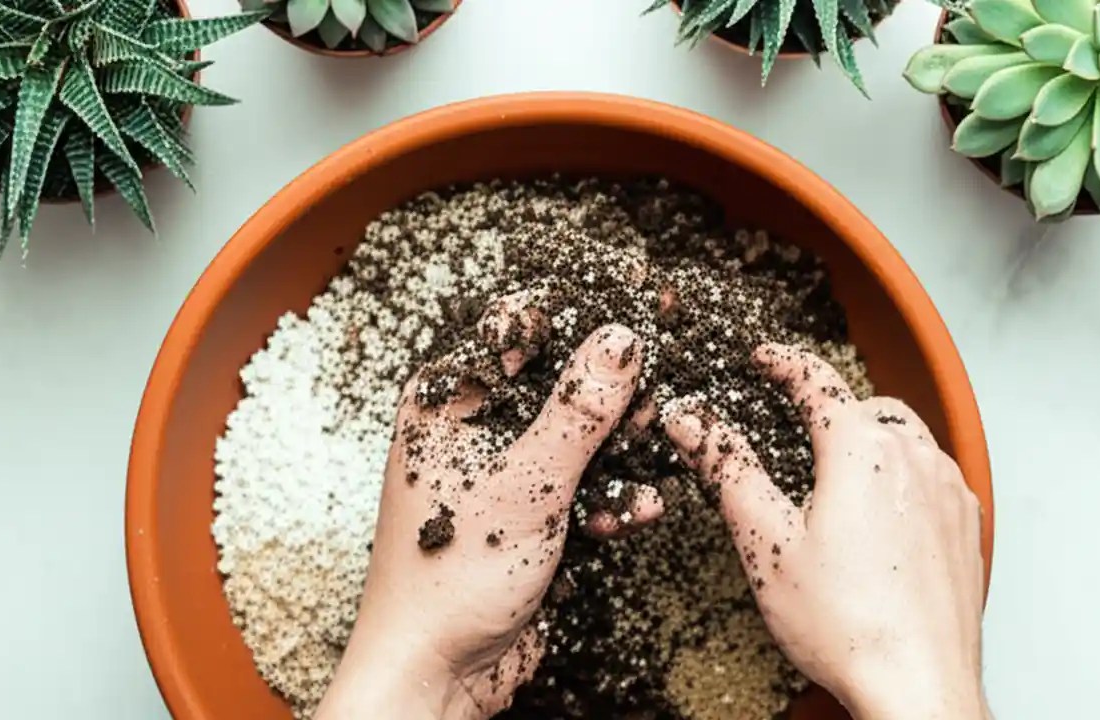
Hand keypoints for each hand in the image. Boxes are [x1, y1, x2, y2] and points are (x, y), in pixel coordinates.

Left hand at [316, 324, 642, 719]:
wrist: (438, 676)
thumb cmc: (450, 579)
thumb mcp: (525, 484)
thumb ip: (577, 410)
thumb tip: (620, 337)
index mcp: (448, 400)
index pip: (519, 327)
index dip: (581, 311)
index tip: (640, 299)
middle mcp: (473, 428)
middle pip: (559, 382)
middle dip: (614, 391)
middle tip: (661, 388)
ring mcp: (504, 473)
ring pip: (578, 438)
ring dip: (620, 449)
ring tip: (657, 447)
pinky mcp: (528, 516)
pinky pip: (580, 488)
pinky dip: (609, 497)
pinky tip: (638, 512)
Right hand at [663, 343, 988, 719]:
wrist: (919, 687)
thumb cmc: (843, 623)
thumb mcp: (765, 541)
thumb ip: (728, 469)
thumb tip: (693, 422)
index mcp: (861, 449)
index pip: (816, 380)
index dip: (783, 362)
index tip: (763, 357)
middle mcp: (915, 457)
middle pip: (867, 407)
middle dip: (830, 406)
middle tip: (794, 427)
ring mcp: (950, 491)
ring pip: (907, 438)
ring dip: (871, 440)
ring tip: (837, 475)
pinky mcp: (968, 526)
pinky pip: (934, 476)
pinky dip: (903, 476)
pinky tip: (881, 516)